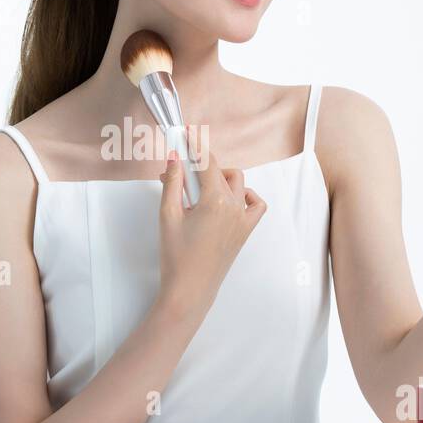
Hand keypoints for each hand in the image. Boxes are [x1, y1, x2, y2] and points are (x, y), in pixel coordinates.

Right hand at [157, 134, 266, 313]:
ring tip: (197, 189)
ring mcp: (243, 219)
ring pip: (238, 183)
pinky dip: (245, 195)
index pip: (206, 162)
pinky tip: (227, 199)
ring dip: (220, 178)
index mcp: (215, 200)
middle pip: (219, 171)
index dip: (195, 144)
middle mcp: (234, 206)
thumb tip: (175, 158)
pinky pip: (255, 204)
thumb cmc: (176, 256)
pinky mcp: (246, 231)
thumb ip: (172, 183)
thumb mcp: (167, 215)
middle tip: (177, 172)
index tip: (187, 132)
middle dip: (198, 166)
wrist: (190, 290)